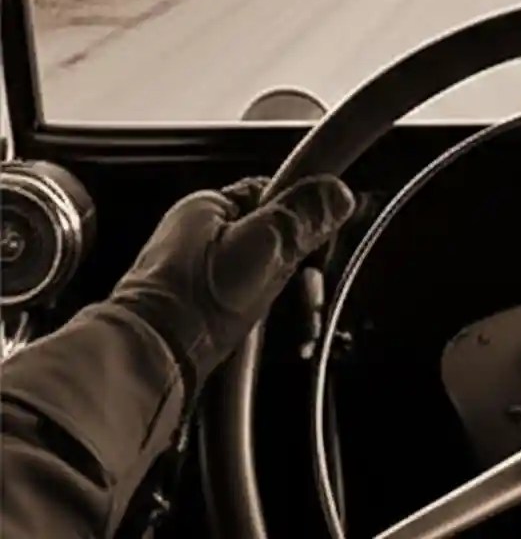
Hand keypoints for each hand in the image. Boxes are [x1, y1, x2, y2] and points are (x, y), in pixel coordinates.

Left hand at [110, 176, 355, 395]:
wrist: (154, 356)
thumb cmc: (196, 299)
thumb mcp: (263, 246)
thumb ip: (302, 216)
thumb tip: (338, 192)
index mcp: (208, 207)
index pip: (272, 192)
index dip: (301, 215)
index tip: (319, 239)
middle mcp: (201, 234)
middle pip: (273, 234)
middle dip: (298, 264)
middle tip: (307, 286)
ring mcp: (200, 270)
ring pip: (265, 270)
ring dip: (288, 293)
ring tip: (296, 315)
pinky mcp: (203, 304)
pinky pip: (249, 298)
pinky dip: (267, 311)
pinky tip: (275, 326)